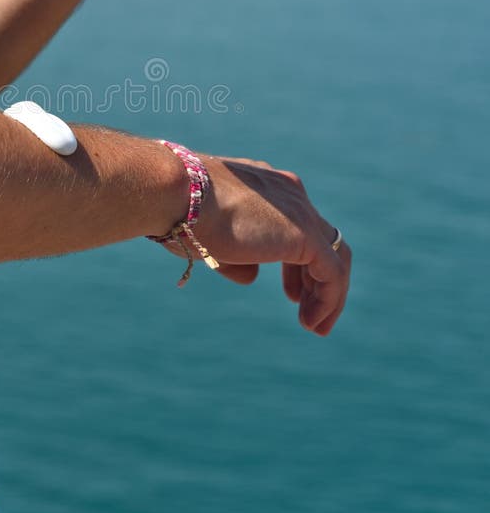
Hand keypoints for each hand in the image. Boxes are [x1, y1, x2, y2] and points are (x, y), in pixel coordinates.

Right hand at [163, 157, 350, 336]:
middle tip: (305, 310)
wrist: (179, 195)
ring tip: (314, 326)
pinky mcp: (305, 233)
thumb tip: (252, 277)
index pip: (297, 226)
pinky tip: (312, 322)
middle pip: (321, 240)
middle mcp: (290, 193)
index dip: (296, 265)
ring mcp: (300, 210)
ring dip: (328, 295)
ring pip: (334, 256)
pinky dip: (328, 300)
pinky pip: (332, 272)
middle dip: (314, 280)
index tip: (290, 294)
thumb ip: (238, 257)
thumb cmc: (183, 215)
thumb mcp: (213, 238)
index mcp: (269, 186)